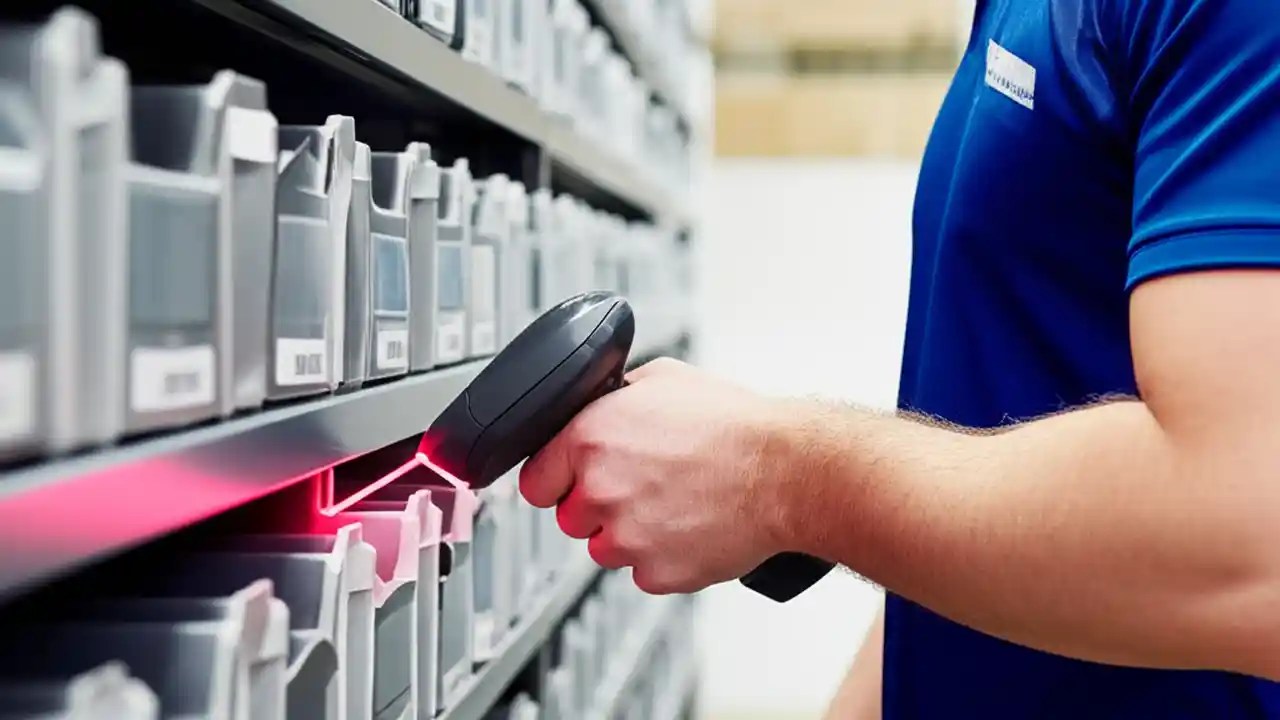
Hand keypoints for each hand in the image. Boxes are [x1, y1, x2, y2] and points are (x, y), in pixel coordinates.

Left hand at [519, 358, 791, 593]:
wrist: (785, 472)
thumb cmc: (736, 425)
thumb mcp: (665, 379)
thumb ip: (618, 396)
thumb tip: (603, 401)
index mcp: (591, 438)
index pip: (534, 480)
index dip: (556, 479)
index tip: (571, 481)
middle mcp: (600, 489)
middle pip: (569, 518)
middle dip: (597, 506)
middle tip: (641, 488)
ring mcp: (626, 536)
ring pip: (604, 549)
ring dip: (629, 534)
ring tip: (673, 506)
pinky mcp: (656, 573)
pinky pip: (642, 573)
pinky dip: (662, 557)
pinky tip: (689, 527)